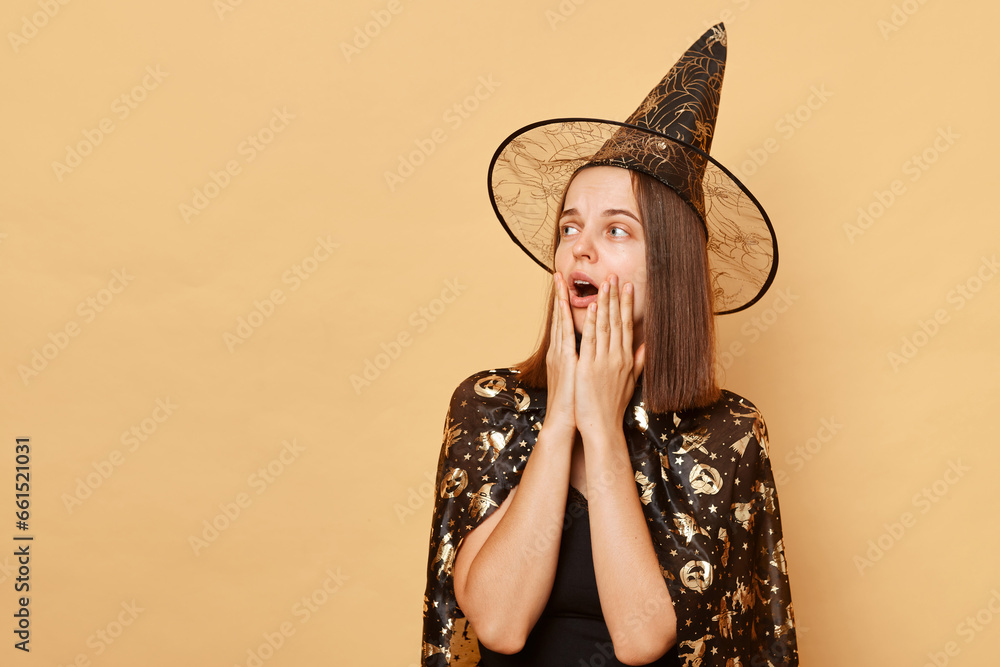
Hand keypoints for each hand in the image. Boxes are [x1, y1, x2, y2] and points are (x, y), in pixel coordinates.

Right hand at [543, 273, 577, 436]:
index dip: (567, 302)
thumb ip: (590, 360)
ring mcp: (561, 354)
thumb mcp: (584, 376)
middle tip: (560, 273)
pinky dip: (567, 318)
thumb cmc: (578, 401)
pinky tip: (566, 304)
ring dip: (563, 299)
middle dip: (561, 294)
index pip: (567, 321)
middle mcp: (560, 350)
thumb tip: (600, 351)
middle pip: (561, 316)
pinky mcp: (566, 360)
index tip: (568, 285)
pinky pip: (567, 334)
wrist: (567, 420)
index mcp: (565, 352)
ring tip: (561, 279)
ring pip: (562, 320)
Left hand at [574, 275, 644, 439]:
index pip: (627, 326)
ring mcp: (603, 362)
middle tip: (616, 277)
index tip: (628, 287)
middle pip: (617, 322)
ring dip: (605, 303)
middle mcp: (616, 358)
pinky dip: (593, 322)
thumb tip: (646, 347)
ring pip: (605, 326)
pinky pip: (591, 340)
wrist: (601, 426)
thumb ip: (637, 362)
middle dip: (617, 298)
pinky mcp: (588, 367)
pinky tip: (593, 307)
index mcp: (625, 359)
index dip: (627, 305)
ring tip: (606, 284)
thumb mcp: (630, 382)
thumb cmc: (612, 406)